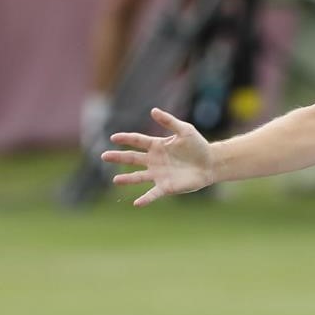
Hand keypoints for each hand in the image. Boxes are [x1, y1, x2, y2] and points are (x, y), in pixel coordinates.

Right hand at [102, 107, 217, 205]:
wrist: (210, 163)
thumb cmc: (198, 145)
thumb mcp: (185, 130)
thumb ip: (169, 121)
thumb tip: (153, 110)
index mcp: (157, 145)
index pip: (137, 141)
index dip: (126, 139)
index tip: (113, 138)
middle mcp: (154, 160)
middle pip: (132, 158)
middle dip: (118, 157)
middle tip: (104, 156)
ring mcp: (158, 174)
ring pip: (138, 177)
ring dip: (127, 179)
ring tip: (115, 181)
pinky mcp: (166, 187)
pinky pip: (153, 194)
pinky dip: (145, 199)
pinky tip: (136, 203)